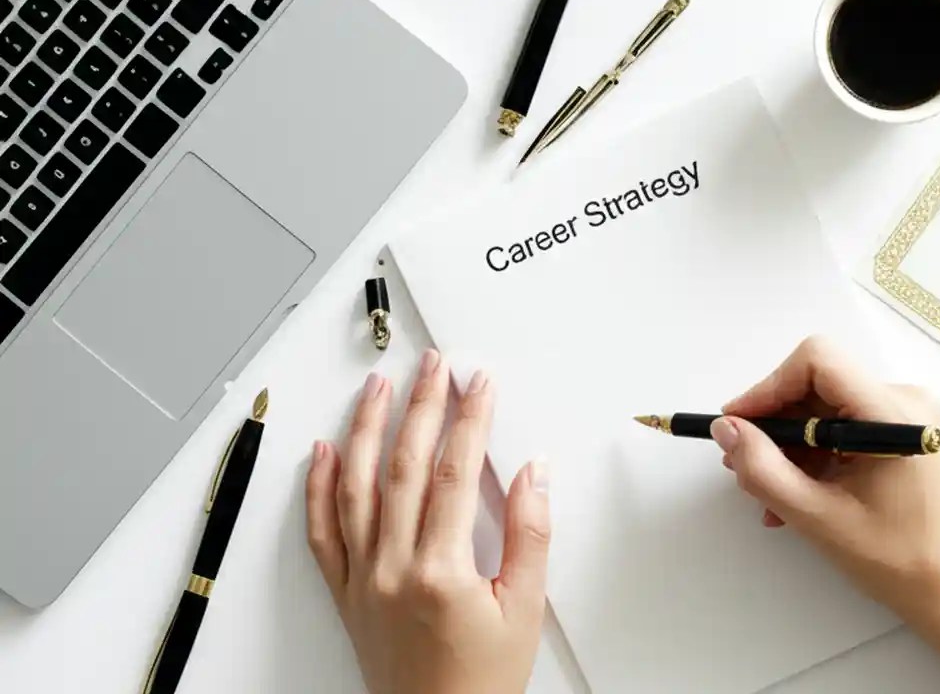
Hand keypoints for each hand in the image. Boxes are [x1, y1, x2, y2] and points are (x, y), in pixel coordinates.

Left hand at [306, 351, 549, 693]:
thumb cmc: (482, 683)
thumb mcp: (525, 611)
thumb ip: (530, 536)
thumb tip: (532, 475)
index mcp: (441, 571)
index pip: (454, 472)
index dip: (469, 419)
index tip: (479, 384)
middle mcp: (392, 569)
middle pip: (405, 466)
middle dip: (422, 405)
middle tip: (434, 366)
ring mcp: (363, 579)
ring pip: (356, 487)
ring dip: (367, 429)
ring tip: (378, 387)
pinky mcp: (346, 594)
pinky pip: (323, 531)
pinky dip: (319, 487)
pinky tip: (325, 451)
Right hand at [714, 337, 939, 691]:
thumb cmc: (896, 558)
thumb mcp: (816, 515)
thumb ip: (763, 468)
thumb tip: (726, 428)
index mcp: (892, 412)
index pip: (817, 361)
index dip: (768, 387)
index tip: (738, 424)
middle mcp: (906, 401)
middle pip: (818, 385)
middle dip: (775, 425)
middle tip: (742, 464)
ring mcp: (908, 416)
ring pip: (827, 409)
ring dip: (791, 448)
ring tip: (767, 493)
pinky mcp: (905, 434)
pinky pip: (845, 428)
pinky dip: (815, 456)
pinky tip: (795, 495)